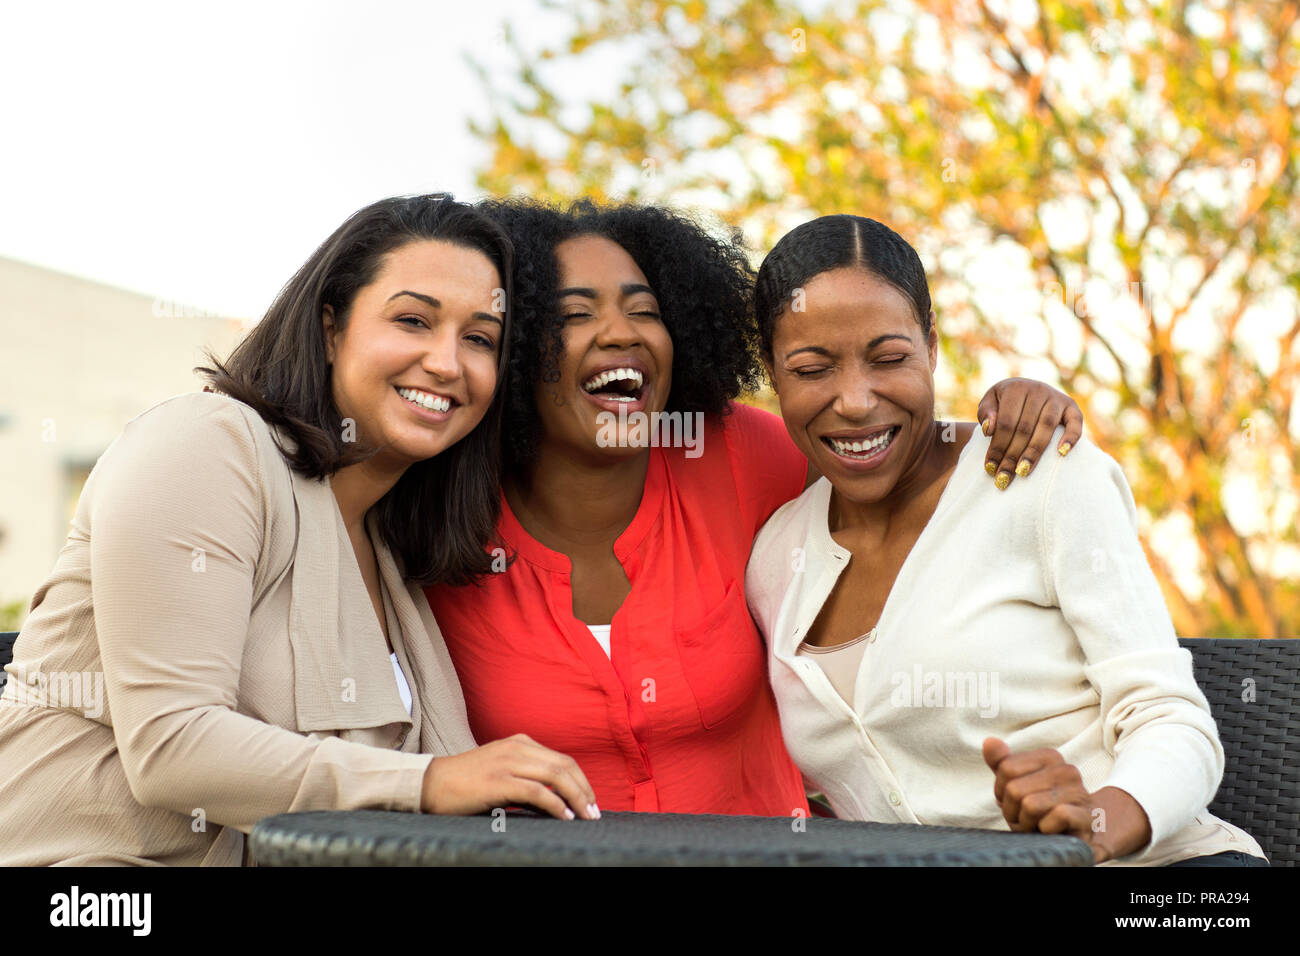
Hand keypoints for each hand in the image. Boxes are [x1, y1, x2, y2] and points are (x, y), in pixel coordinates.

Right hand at [421, 733, 599, 820]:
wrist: (430, 784)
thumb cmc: (465, 783)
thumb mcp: (501, 770)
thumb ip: (527, 777)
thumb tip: (556, 800)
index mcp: (520, 742)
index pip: (563, 759)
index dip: (581, 781)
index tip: (590, 802)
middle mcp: (517, 747)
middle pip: (565, 766)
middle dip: (584, 790)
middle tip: (594, 813)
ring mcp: (507, 762)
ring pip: (556, 776)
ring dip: (576, 798)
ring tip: (585, 817)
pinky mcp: (498, 781)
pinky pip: (536, 791)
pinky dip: (555, 804)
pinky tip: (563, 817)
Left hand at [976, 378, 1082, 488]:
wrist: (1026, 390)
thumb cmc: (1004, 402)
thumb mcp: (990, 402)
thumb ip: (986, 413)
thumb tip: (988, 430)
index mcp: (1016, 388)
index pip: (1006, 422)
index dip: (998, 446)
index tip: (990, 467)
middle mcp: (1038, 390)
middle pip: (1024, 428)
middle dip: (1012, 455)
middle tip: (1003, 478)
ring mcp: (1057, 397)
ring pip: (1046, 428)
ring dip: (1034, 452)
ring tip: (1023, 472)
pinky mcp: (1072, 407)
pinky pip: (1075, 422)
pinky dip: (1071, 437)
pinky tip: (1062, 453)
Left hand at [982, 738, 1150, 862]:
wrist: (1068, 839)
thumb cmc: (1036, 812)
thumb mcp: (1013, 786)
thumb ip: (1000, 763)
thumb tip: (989, 741)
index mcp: (1049, 757)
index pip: (1006, 768)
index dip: (1002, 791)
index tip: (1015, 801)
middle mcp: (1067, 770)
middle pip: (1014, 789)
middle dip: (1013, 810)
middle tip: (1026, 817)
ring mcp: (1080, 793)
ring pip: (1030, 805)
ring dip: (1027, 823)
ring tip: (1037, 824)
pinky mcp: (1087, 817)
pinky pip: (1056, 817)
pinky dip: (1046, 830)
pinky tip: (1051, 832)